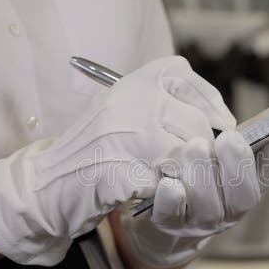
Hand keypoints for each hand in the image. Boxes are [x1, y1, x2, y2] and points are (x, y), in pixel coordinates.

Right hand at [0, 56, 233, 265]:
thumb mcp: (124, 111)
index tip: (222, 123)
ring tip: (163, 178)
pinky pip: (162, 184)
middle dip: (199, 149)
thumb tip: (218, 118)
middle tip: (189, 164)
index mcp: (130, 81)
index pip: (183, 75)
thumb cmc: (93, 150)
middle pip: (193, 122)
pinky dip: (160, 193)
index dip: (208, 100)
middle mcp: (128, 101)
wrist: (47, 184)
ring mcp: (123, 135)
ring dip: (181, 173)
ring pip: (181, 155)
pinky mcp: (120, 170)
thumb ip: (163, 106)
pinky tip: (145, 192)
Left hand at [120, 96, 268, 268]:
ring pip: (209, 206)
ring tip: (195, 146)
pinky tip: (169, 183)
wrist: (162, 220)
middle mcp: (229, 210)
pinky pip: (172, 217)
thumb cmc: (203, 174)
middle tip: (229, 138)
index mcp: (247, 188)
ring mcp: (200, 221)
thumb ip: (260, 128)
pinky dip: (172, 200)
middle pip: (244, 196)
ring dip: (204, 175)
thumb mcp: (229, 149)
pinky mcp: (168, 225)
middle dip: (239, 165)